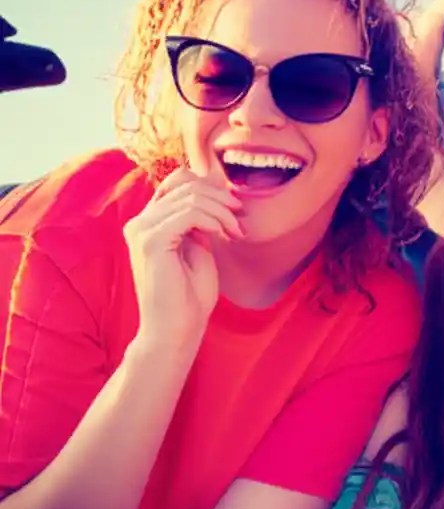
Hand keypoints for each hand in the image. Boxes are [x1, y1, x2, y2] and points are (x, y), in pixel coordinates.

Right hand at [124, 168, 243, 347]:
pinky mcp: (150, 241)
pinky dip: (213, 220)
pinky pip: (189, 213)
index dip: (210, 187)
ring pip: (190, 197)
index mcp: (149, 221)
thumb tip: (213, 190)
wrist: (178, 328)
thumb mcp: (198, 246)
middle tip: (240, 221)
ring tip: (236, 233)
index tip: (234, 208)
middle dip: (221, 198)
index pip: (177, 180)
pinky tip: (222, 236)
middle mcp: (139, 222)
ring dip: (222, 212)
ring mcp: (141, 230)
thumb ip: (198, 219)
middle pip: (186, 183)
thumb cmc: (190, 293)